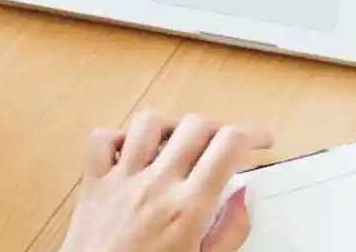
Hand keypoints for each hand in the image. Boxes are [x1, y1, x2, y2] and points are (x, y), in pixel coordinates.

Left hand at [61, 111, 273, 251]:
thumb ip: (229, 232)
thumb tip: (243, 196)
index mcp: (188, 208)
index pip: (229, 145)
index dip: (252, 133)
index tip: (261, 140)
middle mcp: (157, 185)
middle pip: (196, 124)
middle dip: (217, 128)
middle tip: (222, 147)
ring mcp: (122, 180)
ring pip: (149, 121)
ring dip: (171, 125)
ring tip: (179, 143)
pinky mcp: (94, 184)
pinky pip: (101, 139)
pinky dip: (118, 137)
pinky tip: (132, 151)